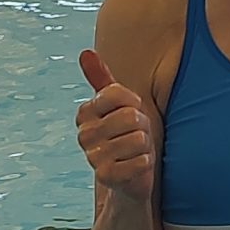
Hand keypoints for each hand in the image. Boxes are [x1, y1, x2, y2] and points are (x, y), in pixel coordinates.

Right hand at [75, 49, 156, 203]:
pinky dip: (145, 164)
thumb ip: (101, 79)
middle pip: (132, 117)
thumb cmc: (126, 135)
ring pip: (139, 139)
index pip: (117, 93)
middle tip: (136, 136)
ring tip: (136, 152)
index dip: (134, 103)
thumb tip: (85, 52)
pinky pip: (140, 162)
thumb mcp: (117, 105)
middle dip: (143, 127)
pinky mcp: (106, 177)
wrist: (129, 175)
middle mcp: (83, 134)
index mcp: (85, 112)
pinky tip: (136, 167)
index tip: (130, 114)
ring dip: (145, 147)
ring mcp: (93, 157)